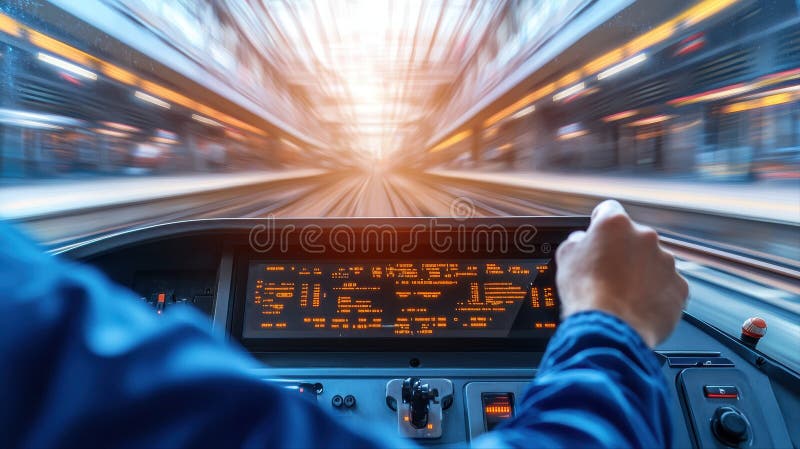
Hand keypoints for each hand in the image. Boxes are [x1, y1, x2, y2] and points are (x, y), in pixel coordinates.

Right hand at [555, 200, 688, 347]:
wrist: (609, 328)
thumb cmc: (587, 294)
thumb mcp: (566, 258)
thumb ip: (577, 241)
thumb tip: (582, 242)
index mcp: (615, 225)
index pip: (609, 211)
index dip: (601, 223)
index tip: (599, 235)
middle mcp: (645, 237)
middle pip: (633, 239)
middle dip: (623, 254)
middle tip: (607, 275)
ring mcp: (666, 262)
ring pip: (652, 263)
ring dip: (640, 274)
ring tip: (622, 295)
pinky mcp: (679, 287)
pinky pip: (667, 286)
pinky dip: (655, 294)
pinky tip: (638, 306)